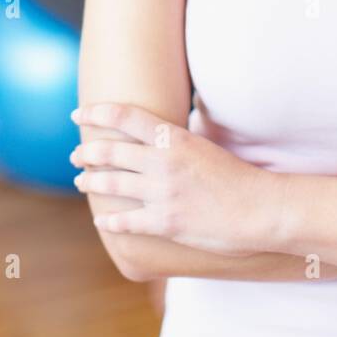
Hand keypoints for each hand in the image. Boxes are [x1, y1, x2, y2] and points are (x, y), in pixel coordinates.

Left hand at [70, 101, 271, 254]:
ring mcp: (161, 194)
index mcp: (174, 139)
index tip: (78, 114)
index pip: (124, 116)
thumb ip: (176, 142)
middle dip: (86, 153)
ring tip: (81, 182)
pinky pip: (126, 221)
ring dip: (90, 182)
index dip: (96, 113)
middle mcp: (162, 163)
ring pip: (110, 184)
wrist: (261, 210)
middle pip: (109, 152)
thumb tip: (157, 134)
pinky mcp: (165, 223)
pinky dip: (110, 220)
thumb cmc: (238, 177)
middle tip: (76, 155)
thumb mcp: (205, 147)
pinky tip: (102, 220)